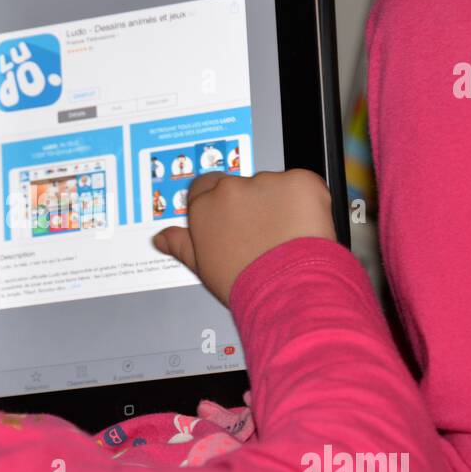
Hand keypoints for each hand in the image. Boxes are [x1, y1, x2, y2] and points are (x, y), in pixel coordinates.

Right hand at [152, 169, 335, 305]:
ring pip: (274, 186)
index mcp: (205, 206)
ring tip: (286, 236)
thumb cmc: (245, 283)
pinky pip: (304, 185)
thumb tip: (164, 238)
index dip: (219, 203)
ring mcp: (267, 183)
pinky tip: (303, 227)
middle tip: (263, 233)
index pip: (205, 188)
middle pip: (241, 186)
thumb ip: (181, 245)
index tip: (230, 217)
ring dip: (280, 203)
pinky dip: (306, 202)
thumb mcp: (203, 267)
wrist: (286, 289)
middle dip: (252, 204)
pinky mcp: (299, 182)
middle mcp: (232, 189)